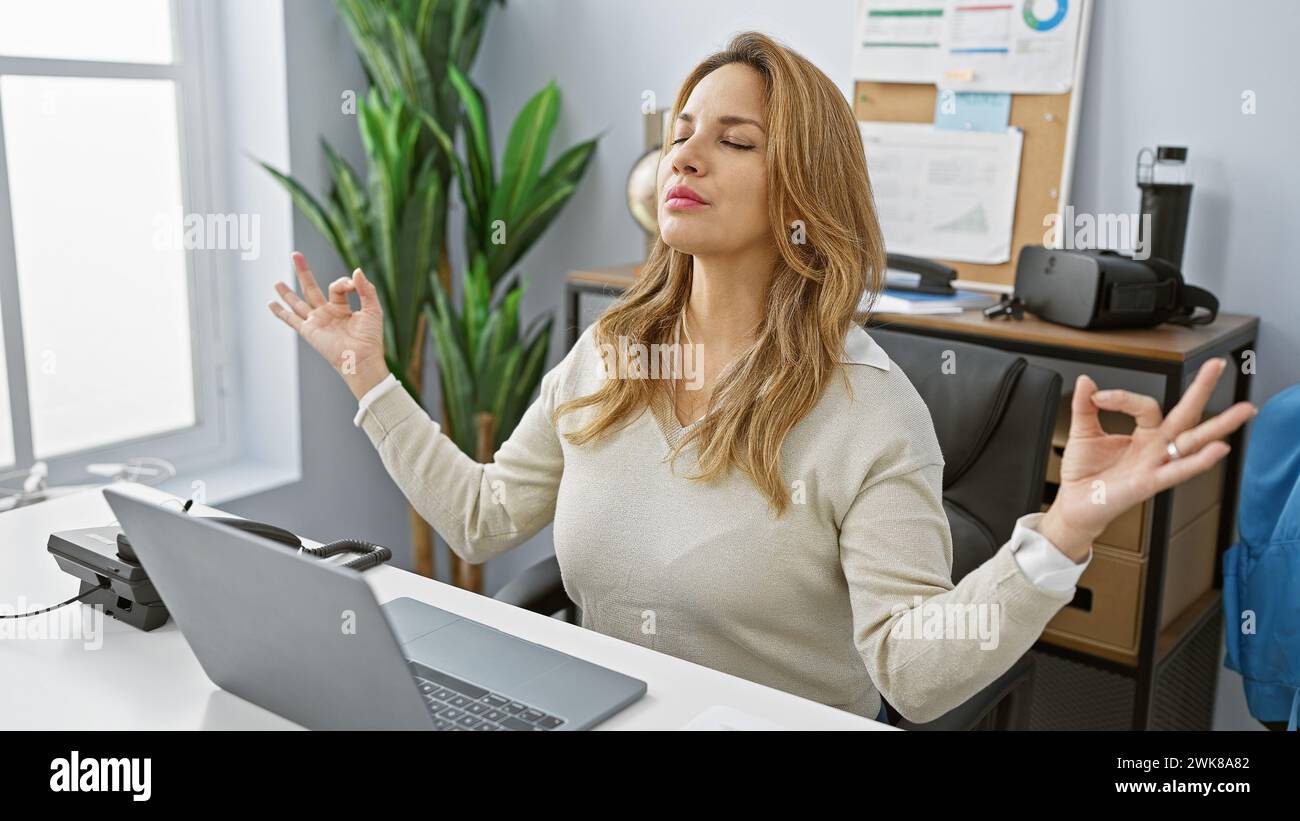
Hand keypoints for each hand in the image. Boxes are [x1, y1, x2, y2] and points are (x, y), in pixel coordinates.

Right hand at [268, 252, 389, 399]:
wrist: (362, 359)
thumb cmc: (370, 338)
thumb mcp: (373, 309)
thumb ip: (365, 289)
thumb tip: (356, 271)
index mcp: (343, 308)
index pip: (337, 286)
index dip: (344, 282)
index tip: (352, 285)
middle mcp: (328, 314)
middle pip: (311, 288)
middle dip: (303, 271)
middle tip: (295, 254)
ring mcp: (317, 322)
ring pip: (298, 302)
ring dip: (287, 292)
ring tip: (277, 282)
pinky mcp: (309, 331)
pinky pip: (291, 320)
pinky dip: (280, 312)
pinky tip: (270, 304)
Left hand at [1038, 357, 1257, 561]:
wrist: (1074, 504)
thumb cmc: (1084, 472)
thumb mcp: (1084, 432)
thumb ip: (1085, 406)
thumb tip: (1086, 381)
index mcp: (1144, 434)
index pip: (1148, 406)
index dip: (1124, 397)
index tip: (1098, 396)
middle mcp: (1155, 447)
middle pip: (1186, 415)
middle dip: (1202, 390)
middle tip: (1218, 364)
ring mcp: (1156, 464)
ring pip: (1193, 442)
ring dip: (1220, 426)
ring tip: (1244, 410)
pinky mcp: (1150, 483)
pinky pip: (1178, 471)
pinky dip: (1199, 461)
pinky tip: (1219, 449)